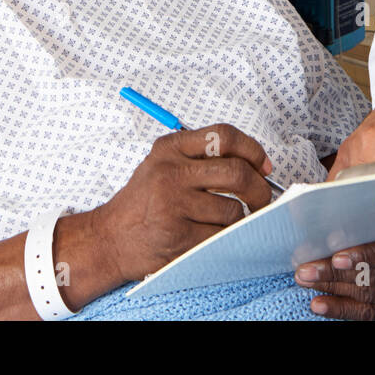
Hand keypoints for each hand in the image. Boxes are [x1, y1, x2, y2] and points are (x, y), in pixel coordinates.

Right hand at [93, 124, 274, 283]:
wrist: (110, 238)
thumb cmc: (143, 203)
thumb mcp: (163, 164)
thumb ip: (201, 158)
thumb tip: (256, 165)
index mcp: (170, 148)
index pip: (224, 136)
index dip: (253, 150)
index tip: (263, 166)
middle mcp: (170, 172)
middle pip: (237, 173)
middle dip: (259, 190)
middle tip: (262, 199)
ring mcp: (173, 205)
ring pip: (233, 210)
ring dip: (239, 220)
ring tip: (226, 222)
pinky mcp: (178, 236)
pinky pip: (221, 235)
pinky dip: (225, 238)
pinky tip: (213, 236)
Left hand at [293, 231, 374, 319]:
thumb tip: (329, 202)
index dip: (366, 253)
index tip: (336, 252)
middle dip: (338, 273)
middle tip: (307, 268)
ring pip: (373, 296)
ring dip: (335, 289)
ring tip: (307, 280)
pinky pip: (374, 314)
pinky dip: (343, 309)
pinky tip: (319, 304)